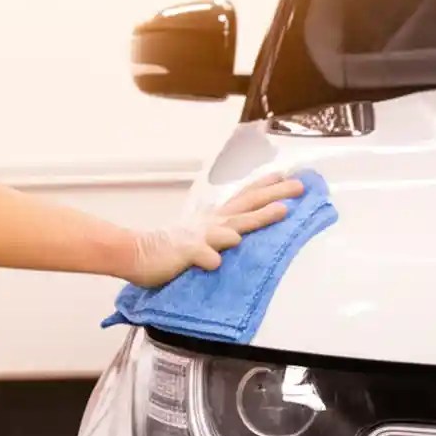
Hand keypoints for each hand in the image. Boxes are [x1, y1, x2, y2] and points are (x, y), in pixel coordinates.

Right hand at [123, 173, 304, 286]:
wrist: (135, 253)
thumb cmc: (168, 248)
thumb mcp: (200, 235)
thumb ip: (221, 232)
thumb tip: (241, 234)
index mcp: (215, 219)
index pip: (245, 197)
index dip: (267, 186)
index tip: (288, 174)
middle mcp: (212, 223)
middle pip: (248, 205)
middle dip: (276, 194)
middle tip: (300, 185)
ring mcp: (200, 237)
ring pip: (234, 226)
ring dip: (258, 218)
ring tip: (282, 211)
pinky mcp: (187, 254)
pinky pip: (204, 256)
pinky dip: (212, 256)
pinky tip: (219, 260)